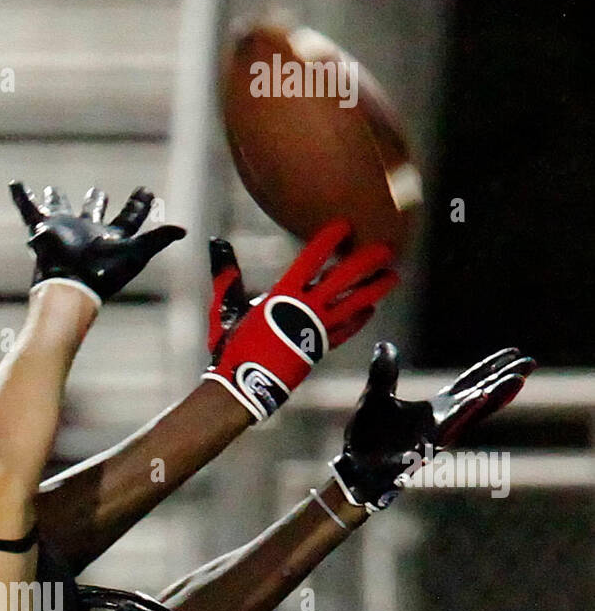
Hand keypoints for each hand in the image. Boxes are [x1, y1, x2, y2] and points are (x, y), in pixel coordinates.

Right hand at [10, 180, 184, 303]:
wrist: (71, 285)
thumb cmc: (104, 273)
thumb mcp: (136, 252)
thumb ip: (157, 239)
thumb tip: (184, 230)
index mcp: (111, 238)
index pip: (129, 218)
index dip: (139, 204)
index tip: (146, 190)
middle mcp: (88, 233)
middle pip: (92, 214)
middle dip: (95, 203)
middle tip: (98, 192)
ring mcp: (65, 230)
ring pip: (60, 210)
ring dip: (56, 200)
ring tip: (52, 190)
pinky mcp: (44, 229)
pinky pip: (29, 211)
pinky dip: (21, 198)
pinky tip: (15, 184)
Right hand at [204, 220, 397, 422]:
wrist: (243, 386)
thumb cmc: (232, 347)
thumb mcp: (226, 308)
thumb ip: (227, 277)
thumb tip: (219, 248)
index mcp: (282, 294)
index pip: (311, 259)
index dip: (329, 239)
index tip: (344, 225)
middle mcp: (305, 308)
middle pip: (343, 279)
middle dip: (365, 261)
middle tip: (384, 248)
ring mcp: (317, 330)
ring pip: (354, 304)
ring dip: (374, 289)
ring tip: (392, 277)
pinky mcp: (320, 349)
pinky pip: (347, 330)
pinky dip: (360, 318)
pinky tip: (371, 309)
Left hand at [330, 341, 536, 511]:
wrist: (354, 466)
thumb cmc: (366, 436)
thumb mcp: (375, 395)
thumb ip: (385, 371)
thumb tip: (384, 345)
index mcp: (436, 408)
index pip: (470, 382)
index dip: (491, 367)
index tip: (514, 352)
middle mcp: (443, 421)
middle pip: (482, 396)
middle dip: (506, 380)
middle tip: (531, 364)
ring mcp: (437, 436)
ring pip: (472, 413)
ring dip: (495, 397)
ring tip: (518, 380)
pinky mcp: (424, 448)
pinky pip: (448, 429)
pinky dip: (463, 413)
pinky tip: (480, 396)